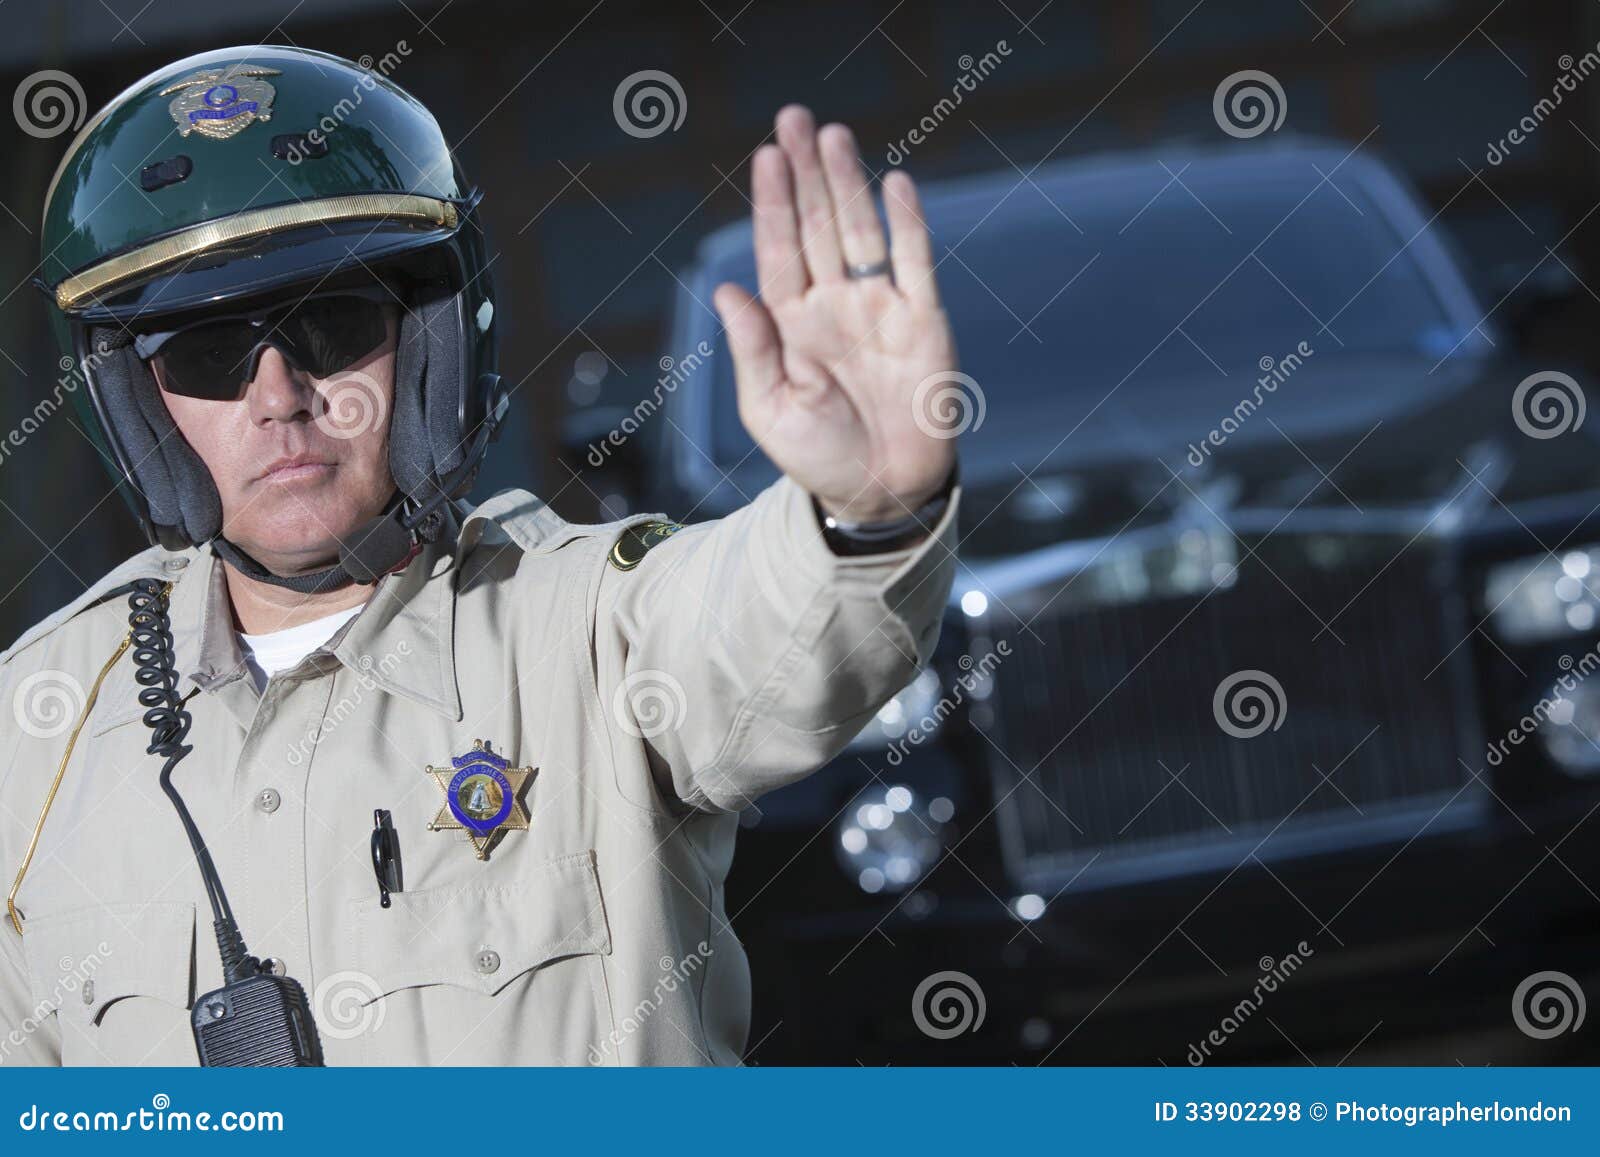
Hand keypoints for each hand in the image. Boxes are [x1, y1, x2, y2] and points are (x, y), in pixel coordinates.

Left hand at [713, 105, 958, 525]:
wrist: (882, 492)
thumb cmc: (818, 456)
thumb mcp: (771, 409)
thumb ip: (752, 349)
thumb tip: (725, 288)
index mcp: (790, 322)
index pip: (777, 249)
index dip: (772, 202)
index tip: (766, 156)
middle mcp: (832, 304)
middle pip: (816, 225)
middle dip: (805, 173)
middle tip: (794, 118)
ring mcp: (878, 307)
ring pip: (860, 231)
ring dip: (847, 184)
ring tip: (833, 135)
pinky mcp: (923, 320)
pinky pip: (914, 262)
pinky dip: (907, 223)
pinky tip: (894, 183)